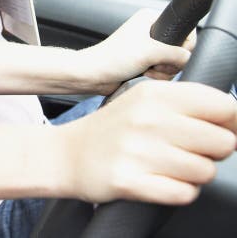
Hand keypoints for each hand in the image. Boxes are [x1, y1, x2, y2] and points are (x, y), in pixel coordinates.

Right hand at [58, 80, 236, 203]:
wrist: (67, 155)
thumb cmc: (114, 129)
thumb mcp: (145, 101)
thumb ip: (188, 104)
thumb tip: (234, 120)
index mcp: (155, 94)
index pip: (224, 106)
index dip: (231, 123)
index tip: (220, 131)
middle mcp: (147, 119)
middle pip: (223, 143)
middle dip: (212, 153)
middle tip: (188, 151)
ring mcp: (138, 151)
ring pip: (205, 172)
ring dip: (193, 175)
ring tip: (168, 166)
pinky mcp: (129, 181)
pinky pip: (183, 194)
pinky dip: (177, 192)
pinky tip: (158, 180)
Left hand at [80, 9, 190, 94]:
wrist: (94, 75)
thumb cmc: (113, 58)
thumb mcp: (151, 52)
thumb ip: (177, 54)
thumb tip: (189, 59)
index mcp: (151, 18)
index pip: (186, 31)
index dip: (183, 47)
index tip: (169, 54)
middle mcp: (151, 31)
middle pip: (180, 50)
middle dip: (169, 63)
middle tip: (152, 63)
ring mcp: (149, 47)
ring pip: (173, 63)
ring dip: (162, 72)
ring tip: (144, 69)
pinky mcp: (146, 62)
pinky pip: (164, 72)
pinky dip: (156, 76)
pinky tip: (142, 75)